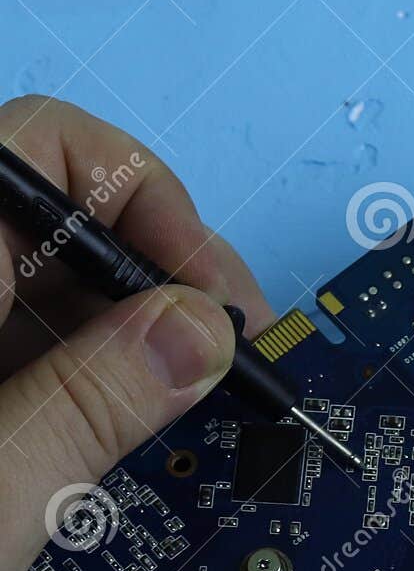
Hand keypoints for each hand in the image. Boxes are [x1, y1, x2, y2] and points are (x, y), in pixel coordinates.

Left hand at [0, 95, 272, 570]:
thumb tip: (204, 330)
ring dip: (129, 334)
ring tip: (199, 401)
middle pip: (57, 215)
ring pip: (44, 287)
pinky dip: (84, 375)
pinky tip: (128, 426)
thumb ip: (93, 401)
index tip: (217, 302)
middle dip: (155, 276)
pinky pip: (23, 347)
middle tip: (233, 360)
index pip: (46, 145)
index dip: (146, 201)